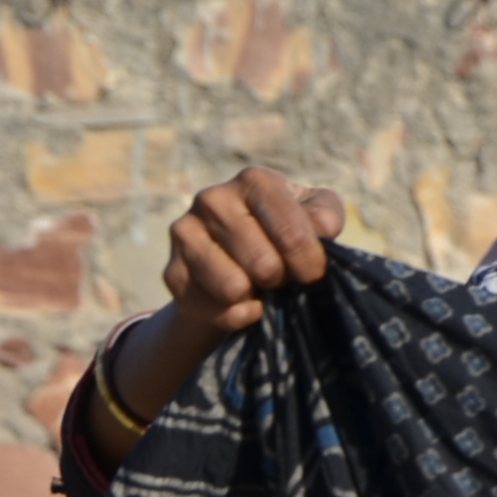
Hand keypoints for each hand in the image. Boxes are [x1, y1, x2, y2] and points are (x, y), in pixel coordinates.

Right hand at [164, 167, 345, 340]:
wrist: (241, 260)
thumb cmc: (287, 232)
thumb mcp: (316, 215)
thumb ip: (325, 216)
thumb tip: (321, 230)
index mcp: (254, 181)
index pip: (291, 233)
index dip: (310, 264)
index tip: (314, 274)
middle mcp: (213, 200)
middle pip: (264, 265)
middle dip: (283, 280)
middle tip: (283, 277)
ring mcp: (185, 234)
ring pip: (233, 288)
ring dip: (257, 297)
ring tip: (261, 284)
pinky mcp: (171, 271)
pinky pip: (214, 310)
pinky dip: (237, 315)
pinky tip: (242, 302)